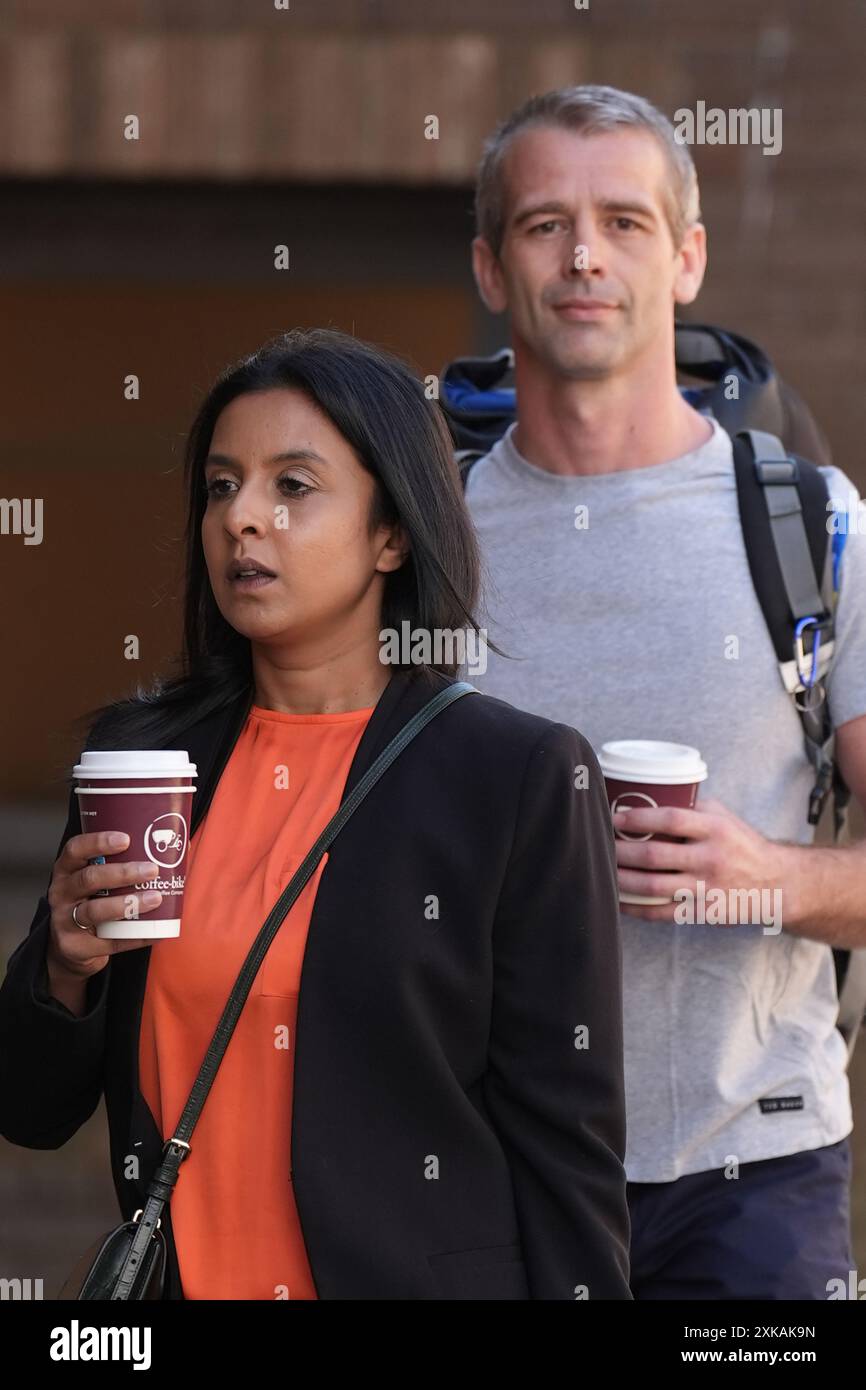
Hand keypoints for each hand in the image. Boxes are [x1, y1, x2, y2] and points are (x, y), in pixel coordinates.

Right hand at [46, 830, 162, 978]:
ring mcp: (65, 921)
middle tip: (152, 869)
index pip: (75, 849)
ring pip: (95, 911)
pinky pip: (110, 942)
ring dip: (128, 904)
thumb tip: (180, 846)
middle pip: (88, 878)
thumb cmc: (93, 902)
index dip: (98, 842)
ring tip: (155, 898)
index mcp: (67, 870)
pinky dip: (136, 937)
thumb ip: (124, 863)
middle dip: (122, 873)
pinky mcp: (75, 947)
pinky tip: (157, 931)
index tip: (126, 839)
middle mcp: (61, 893)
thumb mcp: (97, 881)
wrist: (71, 948)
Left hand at [611, 796, 790, 924]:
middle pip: (655, 856)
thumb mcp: (721, 816)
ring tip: (603, 869)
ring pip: (653, 887)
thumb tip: (642, 798)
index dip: (639, 818)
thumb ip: (688, 807)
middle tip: (601, 845)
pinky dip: (634, 907)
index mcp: (715, 829)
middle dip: (621, 852)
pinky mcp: (702, 912)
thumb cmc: (738, 842)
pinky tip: (617, 899)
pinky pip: (660, 913)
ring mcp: (706, 889)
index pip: (672, 819)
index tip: (615, 818)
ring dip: (621, 879)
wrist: (773, 881)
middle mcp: (710, 859)